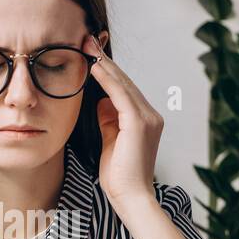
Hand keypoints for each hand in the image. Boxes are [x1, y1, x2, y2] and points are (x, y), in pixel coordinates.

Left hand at [85, 34, 162, 214]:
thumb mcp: (111, 142)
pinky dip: (107, 79)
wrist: (131, 198)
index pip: (123, 89)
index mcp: (145, 120)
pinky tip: (93, 66)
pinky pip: (120, 94)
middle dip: (104, 60)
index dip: (107, 71)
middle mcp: (150, 115)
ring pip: (123, 84)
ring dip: (103, 64)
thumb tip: (101, 103)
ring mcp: (147, 118)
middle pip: (124, 82)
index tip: (91, 54)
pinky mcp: (139, 123)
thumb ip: (109, 121)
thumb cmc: (120, 178)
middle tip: (87, 40)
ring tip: (87, 46)